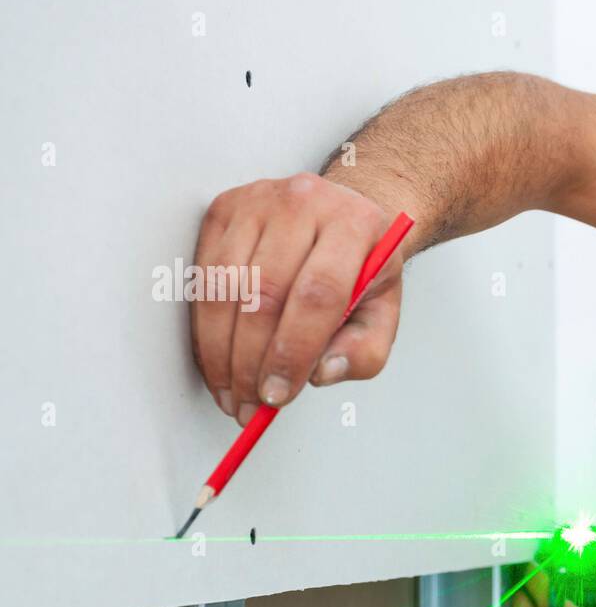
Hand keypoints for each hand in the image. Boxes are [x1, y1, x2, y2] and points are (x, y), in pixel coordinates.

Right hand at [190, 173, 405, 424]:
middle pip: (264, 293)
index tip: (278, 396)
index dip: (293, 352)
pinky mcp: (223, 210)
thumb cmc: (364, 269)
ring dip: (220, 353)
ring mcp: (257, 201)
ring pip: (225, 287)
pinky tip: (216, 364)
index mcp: (354, 225)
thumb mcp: (382, 313)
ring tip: (231, 394)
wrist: (343, 211)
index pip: (318, 293)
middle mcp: (304, 202)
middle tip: (249, 406)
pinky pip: (202, 279)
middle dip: (251, 362)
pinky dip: (205, 331)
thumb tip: (321, 374)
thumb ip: (363, 351)